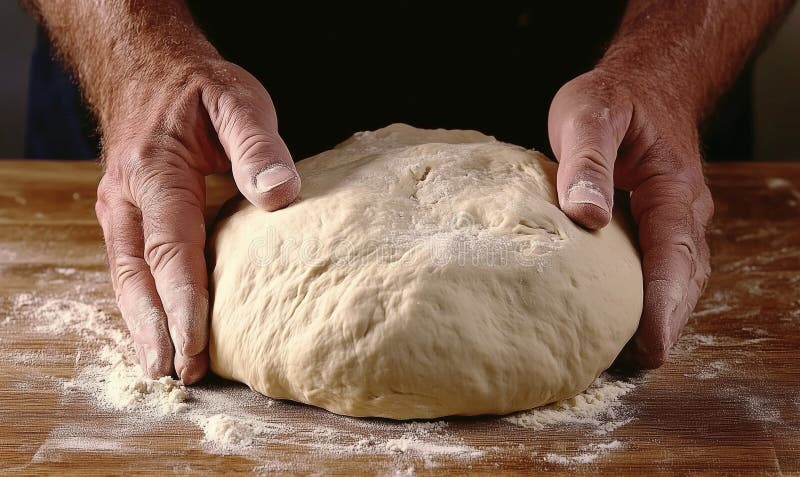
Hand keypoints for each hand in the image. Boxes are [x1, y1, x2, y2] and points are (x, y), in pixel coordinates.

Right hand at [95, 60, 299, 382]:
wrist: (150, 70)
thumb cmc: (198, 89)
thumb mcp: (236, 102)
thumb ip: (257, 147)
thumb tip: (282, 195)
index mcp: (155, 173)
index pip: (171, 249)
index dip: (184, 302)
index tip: (196, 345)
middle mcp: (127, 198)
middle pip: (137, 275)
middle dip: (156, 328)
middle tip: (176, 373)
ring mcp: (120, 209)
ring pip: (126, 276)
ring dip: (143, 324)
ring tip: (163, 366)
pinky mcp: (126, 215)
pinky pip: (130, 265)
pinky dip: (142, 302)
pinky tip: (158, 328)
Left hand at [548, 68, 713, 367]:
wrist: (645, 83)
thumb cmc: (614, 98)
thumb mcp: (588, 115)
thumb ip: (587, 162)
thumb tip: (585, 216)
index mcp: (670, 186)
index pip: (671, 253)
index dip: (663, 302)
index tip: (652, 344)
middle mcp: (682, 207)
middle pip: (685, 274)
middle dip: (668, 320)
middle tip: (643, 361)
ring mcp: (675, 215)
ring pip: (679, 272)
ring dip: (665, 311)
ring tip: (636, 351)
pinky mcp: (659, 220)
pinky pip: (664, 262)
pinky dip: (654, 291)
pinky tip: (626, 312)